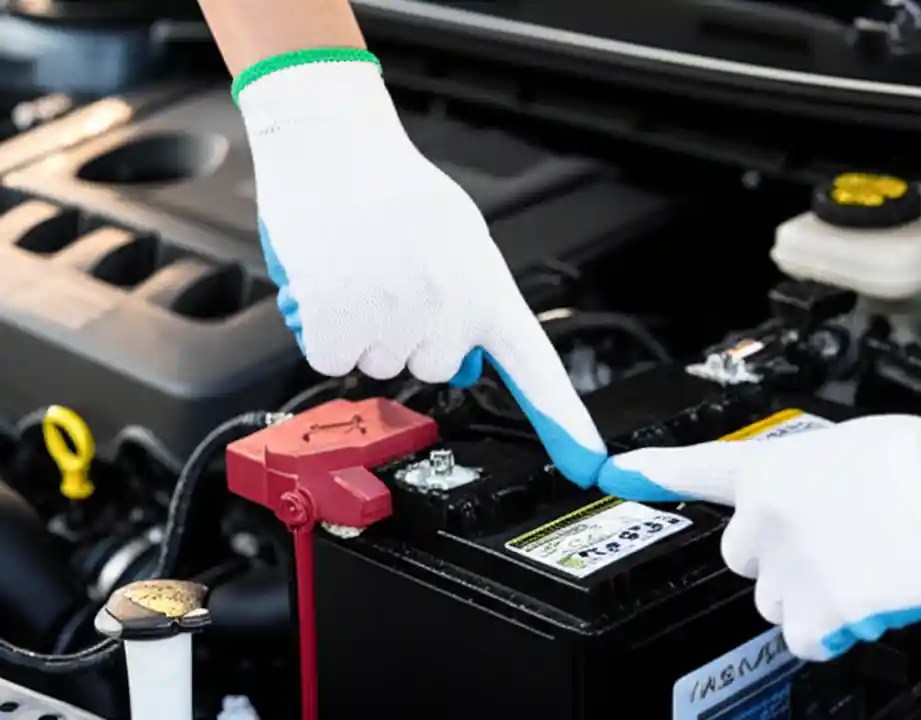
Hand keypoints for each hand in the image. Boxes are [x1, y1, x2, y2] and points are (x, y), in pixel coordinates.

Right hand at [238, 55, 604, 484]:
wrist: (331, 146)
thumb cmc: (390, 185)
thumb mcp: (459, 237)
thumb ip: (470, 298)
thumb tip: (468, 358)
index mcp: (487, 287)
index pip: (536, 366)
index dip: (564, 421)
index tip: (586, 462)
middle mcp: (448, 309)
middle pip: (431, 368)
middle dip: (410, 334)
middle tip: (392, 278)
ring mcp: (394, 320)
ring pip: (378, 365)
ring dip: (364, 330)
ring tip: (360, 271)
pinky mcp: (338, 325)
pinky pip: (331, 359)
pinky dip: (323, 331)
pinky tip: (330, 285)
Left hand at [597, 333, 920, 659]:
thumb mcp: (854, 448)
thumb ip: (812, 483)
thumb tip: (815, 514)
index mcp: (774, 466)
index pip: (694, 468)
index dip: (649, 473)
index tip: (614, 470)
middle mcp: (768, 514)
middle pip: (741, 558)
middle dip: (779, 560)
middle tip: (834, 548)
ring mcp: (794, 562)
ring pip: (774, 604)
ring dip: (810, 597)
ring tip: (865, 573)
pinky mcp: (827, 605)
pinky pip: (805, 638)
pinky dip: (833, 630)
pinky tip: (870, 604)